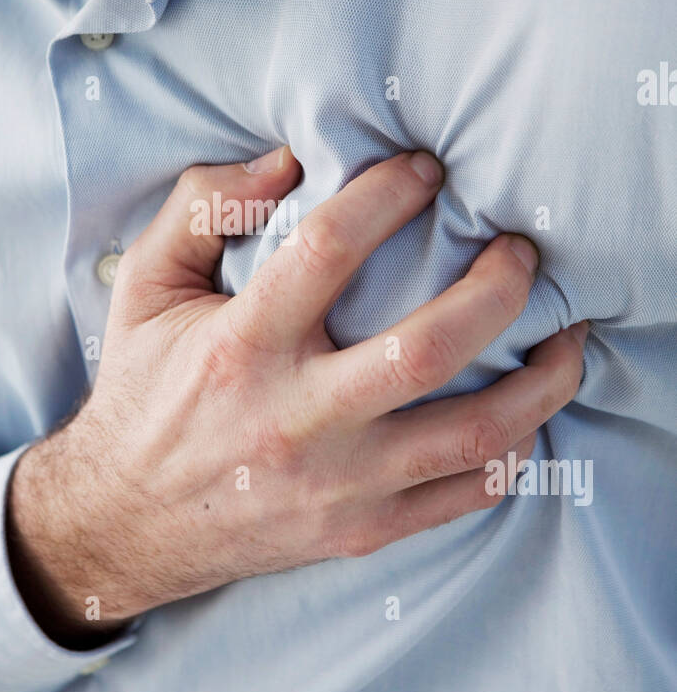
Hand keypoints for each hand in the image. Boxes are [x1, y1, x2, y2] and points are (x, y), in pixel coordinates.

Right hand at [6, 147, 585, 646]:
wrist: (126, 524)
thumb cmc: (144, 392)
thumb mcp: (143, 286)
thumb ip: (202, 209)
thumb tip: (283, 160)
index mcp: (240, 345)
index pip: (331, 248)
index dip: (390, 193)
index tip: (427, 170)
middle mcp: (296, 418)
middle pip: (430, 346)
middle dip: (498, 287)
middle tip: (520, 250)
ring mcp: (338, 483)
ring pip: (475, 431)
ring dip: (543, 378)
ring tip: (566, 335)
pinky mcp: (362, 530)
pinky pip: (468, 493)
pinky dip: (516, 448)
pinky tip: (527, 410)